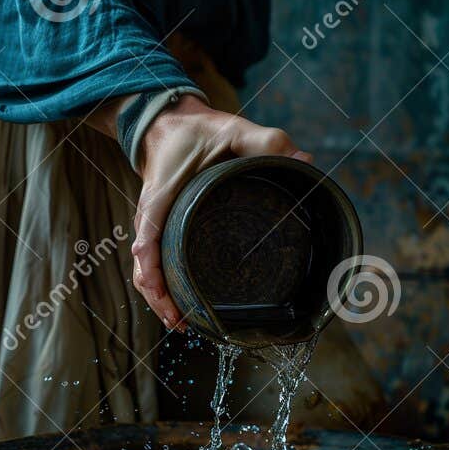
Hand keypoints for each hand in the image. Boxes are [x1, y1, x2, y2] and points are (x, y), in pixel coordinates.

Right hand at [127, 99, 311, 328]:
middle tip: (182, 322)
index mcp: (162, 197)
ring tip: (181, 325)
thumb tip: (304, 161)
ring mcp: (152, 228)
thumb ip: (266, 142)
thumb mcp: (233, 129)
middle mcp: (151, 218)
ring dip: (159, 301)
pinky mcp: (160, 233)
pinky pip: (153, 267)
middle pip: (144, 268)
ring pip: (145, 273)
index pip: (148, 239)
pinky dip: (162, 290)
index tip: (163, 292)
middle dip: (159, 299)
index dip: (153, 269)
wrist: (169, 124)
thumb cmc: (199, 131)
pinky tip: (179, 309)